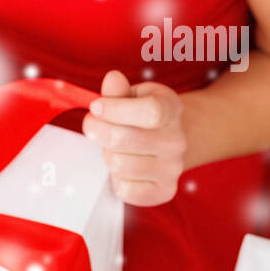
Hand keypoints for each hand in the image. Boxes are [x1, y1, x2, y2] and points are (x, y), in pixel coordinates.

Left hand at [81, 69, 187, 206]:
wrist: (166, 141)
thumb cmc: (141, 115)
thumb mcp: (133, 95)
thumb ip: (118, 90)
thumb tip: (113, 79)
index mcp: (171, 109)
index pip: (150, 111)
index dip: (114, 108)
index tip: (96, 106)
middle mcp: (177, 140)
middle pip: (124, 139)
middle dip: (97, 130)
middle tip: (92, 125)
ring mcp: (173, 169)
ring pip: (119, 164)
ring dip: (106, 154)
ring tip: (112, 147)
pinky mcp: (164, 192)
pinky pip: (125, 190)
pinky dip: (115, 179)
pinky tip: (123, 166)